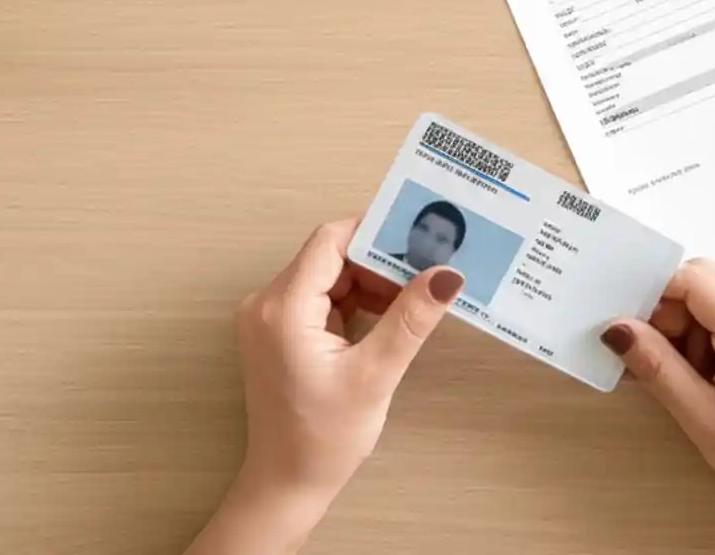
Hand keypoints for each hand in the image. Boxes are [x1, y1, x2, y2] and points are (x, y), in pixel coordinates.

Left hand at [187, 218, 463, 554]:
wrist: (287, 484)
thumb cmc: (323, 438)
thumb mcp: (375, 374)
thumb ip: (411, 319)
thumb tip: (447, 274)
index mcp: (282, 308)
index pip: (331, 240)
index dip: (376, 230)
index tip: (420, 232)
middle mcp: (267, 303)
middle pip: (331, 256)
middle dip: (381, 260)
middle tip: (430, 267)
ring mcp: (271, 317)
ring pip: (330, 276)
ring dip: (373, 283)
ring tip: (418, 297)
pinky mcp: (281, 331)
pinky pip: (324, 298)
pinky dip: (358, 301)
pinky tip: (392, 316)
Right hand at [601, 260, 714, 554]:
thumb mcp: (701, 418)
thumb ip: (657, 365)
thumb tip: (616, 329)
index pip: (693, 280)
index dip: (654, 296)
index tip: (630, 328)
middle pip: (705, 279)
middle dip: (672, 312)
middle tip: (658, 358)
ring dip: (691, 323)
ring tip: (692, 374)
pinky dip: (712, 328)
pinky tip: (711, 369)